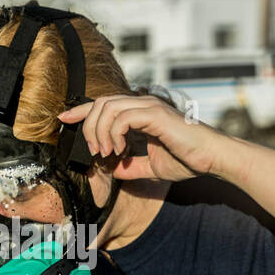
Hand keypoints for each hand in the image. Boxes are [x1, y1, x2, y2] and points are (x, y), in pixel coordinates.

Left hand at [57, 95, 226, 182]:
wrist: (212, 158)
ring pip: (108, 107)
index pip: (103, 105)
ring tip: (105, 153)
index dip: (80, 111)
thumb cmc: (188, 159)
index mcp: (140, 113)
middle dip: (88, 127)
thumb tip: (111, 171)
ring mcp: (149, 106)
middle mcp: (142, 104)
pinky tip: (118, 150)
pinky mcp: (155, 114)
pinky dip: (113, 134)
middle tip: (93, 152)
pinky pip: (123, 117)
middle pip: (100, 103)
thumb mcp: (150, 167)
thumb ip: (130, 166)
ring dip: (99, 132)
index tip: (62, 120)